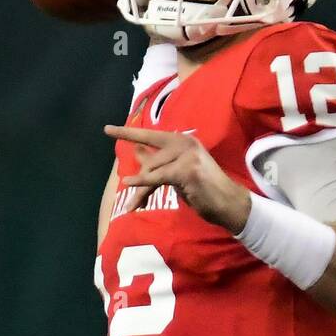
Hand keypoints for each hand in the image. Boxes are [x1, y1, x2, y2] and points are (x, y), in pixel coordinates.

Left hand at [103, 125, 252, 232]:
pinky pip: (158, 177)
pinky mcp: (187, 169)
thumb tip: (134, 148)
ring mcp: (187, 155)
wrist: (228, 202)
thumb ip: (157, 161)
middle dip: (141, 182)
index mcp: (182, 141)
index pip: (150, 136)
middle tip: (136, 202)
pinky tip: (129, 184)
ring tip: (136, 206)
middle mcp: (185, 143)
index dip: (127, 133)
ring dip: (143, 192)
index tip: (107, 130)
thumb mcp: (177, 171)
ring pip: (152, 171)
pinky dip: (143, 183)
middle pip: (150, 161)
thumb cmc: (203, 188)